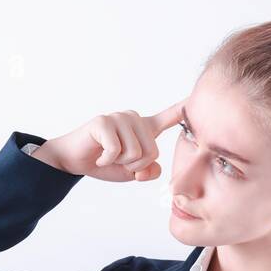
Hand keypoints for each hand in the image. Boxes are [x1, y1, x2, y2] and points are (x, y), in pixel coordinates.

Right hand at [34, 100, 184, 181]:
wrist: (73, 161)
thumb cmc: (103, 162)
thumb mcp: (131, 172)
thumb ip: (148, 171)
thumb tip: (150, 168)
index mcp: (144, 127)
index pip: (169, 117)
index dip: (183, 110)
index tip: (196, 98)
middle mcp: (135, 118)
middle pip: (152, 152)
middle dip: (135, 166)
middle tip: (117, 161)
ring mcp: (119, 117)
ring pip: (135, 153)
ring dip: (120, 164)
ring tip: (107, 156)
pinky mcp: (103, 122)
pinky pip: (116, 150)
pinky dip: (106, 161)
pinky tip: (98, 156)